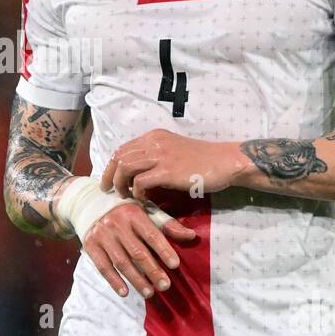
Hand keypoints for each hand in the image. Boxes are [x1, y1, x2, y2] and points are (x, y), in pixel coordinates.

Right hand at [81, 201, 197, 298]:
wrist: (88, 201)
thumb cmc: (124, 209)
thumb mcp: (145, 210)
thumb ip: (167, 224)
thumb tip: (191, 236)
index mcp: (133, 213)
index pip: (151, 234)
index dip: (164, 250)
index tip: (175, 265)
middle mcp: (116, 223)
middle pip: (137, 252)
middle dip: (153, 270)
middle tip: (165, 286)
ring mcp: (102, 235)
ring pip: (121, 262)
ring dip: (136, 280)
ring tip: (149, 293)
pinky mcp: (91, 245)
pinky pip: (103, 267)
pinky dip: (114, 281)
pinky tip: (125, 292)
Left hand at [100, 129, 246, 201]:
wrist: (225, 162)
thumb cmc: (203, 160)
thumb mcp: (174, 151)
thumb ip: (156, 157)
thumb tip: (137, 173)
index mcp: (154, 136)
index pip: (123, 148)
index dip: (112, 165)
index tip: (110, 179)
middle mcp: (154, 142)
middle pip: (119, 156)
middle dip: (109, 175)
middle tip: (109, 190)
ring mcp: (161, 156)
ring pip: (125, 167)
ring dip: (120, 183)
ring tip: (124, 196)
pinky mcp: (168, 171)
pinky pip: (140, 181)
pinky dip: (136, 192)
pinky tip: (142, 199)